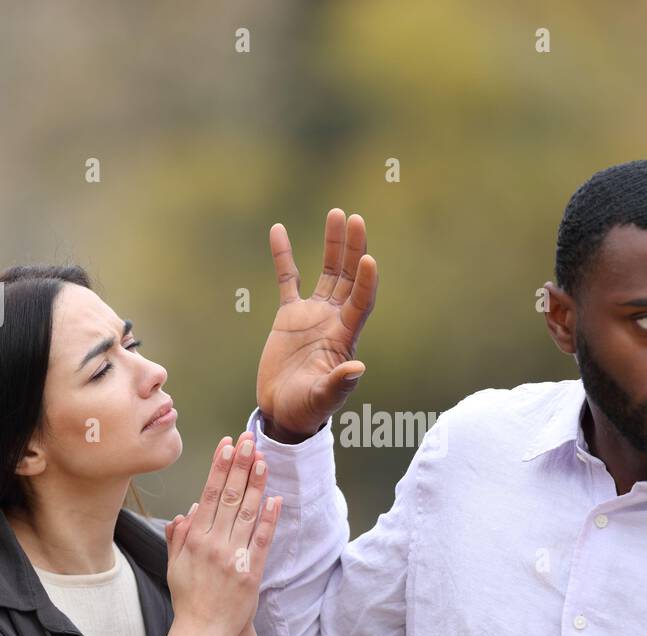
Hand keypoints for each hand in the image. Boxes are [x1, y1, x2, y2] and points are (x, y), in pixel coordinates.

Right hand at [161, 433, 280, 635]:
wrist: (201, 633)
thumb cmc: (188, 599)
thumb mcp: (174, 565)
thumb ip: (179, 537)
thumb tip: (187, 511)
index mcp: (194, 539)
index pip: (209, 495)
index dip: (220, 468)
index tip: (227, 446)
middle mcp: (214, 544)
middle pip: (230, 497)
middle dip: (240, 466)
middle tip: (249, 441)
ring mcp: (233, 557)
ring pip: (248, 513)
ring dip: (257, 484)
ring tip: (263, 460)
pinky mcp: (251, 572)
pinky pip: (262, 540)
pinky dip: (270, 519)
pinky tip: (276, 499)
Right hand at [257, 208, 378, 441]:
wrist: (284, 411)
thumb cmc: (307, 409)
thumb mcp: (323, 399)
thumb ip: (339, 384)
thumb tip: (358, 367)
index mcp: (344, 337)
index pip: (361, 302)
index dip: (366, 282)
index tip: (368, 258)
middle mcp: (334, 320)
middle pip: (349, 277)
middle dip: (353, 249)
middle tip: (355, 219)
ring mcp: (313, 314)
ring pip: (328, 272)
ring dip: (333, 244)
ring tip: (336, 213)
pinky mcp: (290, 315)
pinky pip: (288, 279)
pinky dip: (283, 255)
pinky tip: (278, 229)